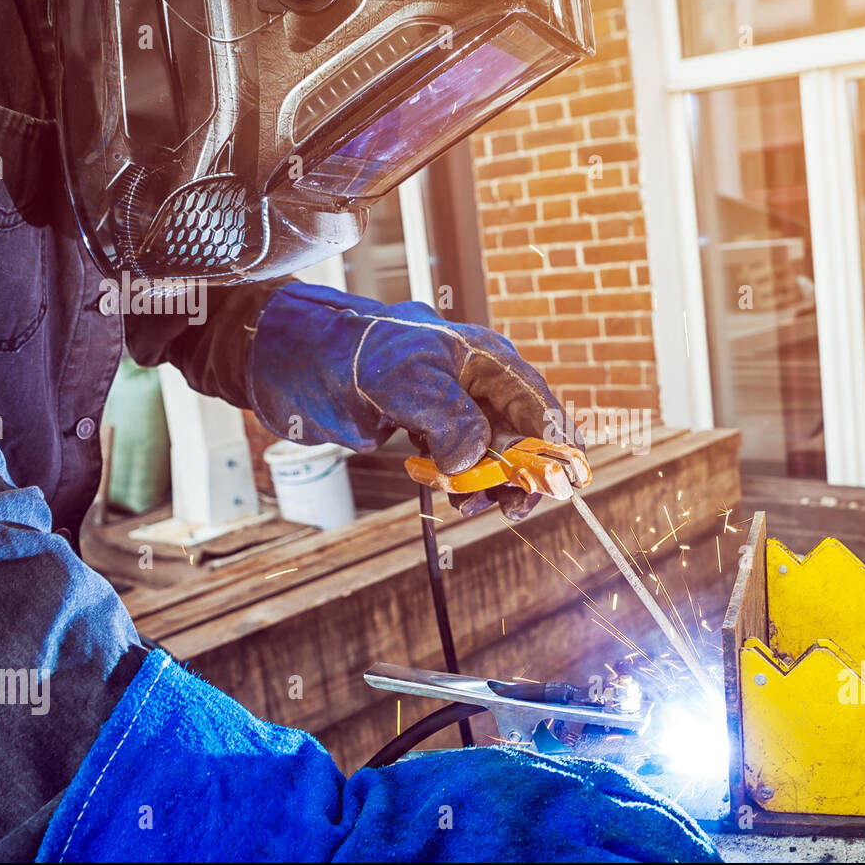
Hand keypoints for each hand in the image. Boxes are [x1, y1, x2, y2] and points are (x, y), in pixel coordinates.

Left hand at [248, 282, 579, 519]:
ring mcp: (456, 407)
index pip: (539, 404)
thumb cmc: (355, 354)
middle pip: (525, 436)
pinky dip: (463, 485)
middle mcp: (479, 383)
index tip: (568, 483)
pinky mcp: (432, 428)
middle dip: (522, 475)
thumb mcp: (408, 382)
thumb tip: (473, 465)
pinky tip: (448, 497)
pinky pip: (464, 463)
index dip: (558, 445)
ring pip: (495, 455)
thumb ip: (451, 420)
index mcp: (486, 359)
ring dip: (490, 486)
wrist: (297, 359)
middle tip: (511, 510)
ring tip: (466, 506)